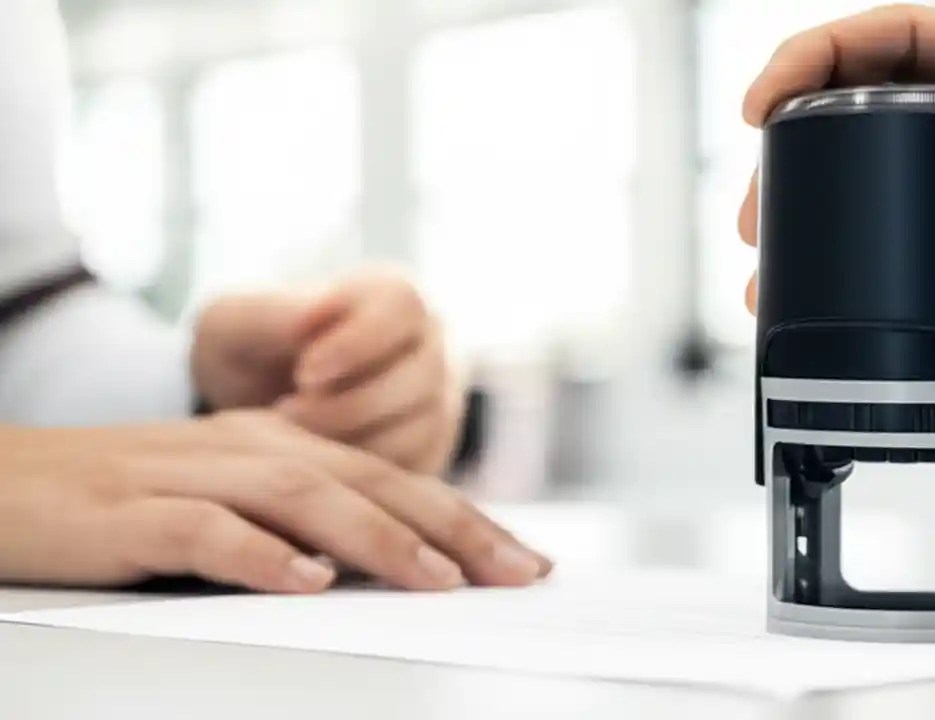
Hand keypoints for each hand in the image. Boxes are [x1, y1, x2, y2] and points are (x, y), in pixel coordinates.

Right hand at [0, 413, 550, 592]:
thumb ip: (305, 522)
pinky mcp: (132, 512)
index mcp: (280, 445)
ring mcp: (191, 475)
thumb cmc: (125, 497)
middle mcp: (249, 448)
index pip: (393, 480)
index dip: (465, 517)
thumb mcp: (231, 499)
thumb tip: (394, 567)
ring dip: (378, 539)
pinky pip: (205, 530)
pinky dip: (260, 554)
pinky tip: (304, 582)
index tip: (526, 559)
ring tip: (438, 578)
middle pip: (370, 483)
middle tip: (518, 572)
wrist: (4, 481)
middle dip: (453, 528)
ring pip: (304, 499)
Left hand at [193, 268, 463, 473]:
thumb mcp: (237, 321)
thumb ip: (270, 314)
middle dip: (348, 406)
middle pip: (419, 376)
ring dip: (352, 443)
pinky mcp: (432, 452)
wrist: (265, 397)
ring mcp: (440, 401)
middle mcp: (431, 345)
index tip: (303, 374)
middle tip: (287, 416)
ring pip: (420, 430)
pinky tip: (316, 465)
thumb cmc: (252, 351)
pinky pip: (415, 473)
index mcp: (395, 296)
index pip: (403, 310)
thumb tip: (310, 320)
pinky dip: (363, 477)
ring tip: (293, 441)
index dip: (356, 345)